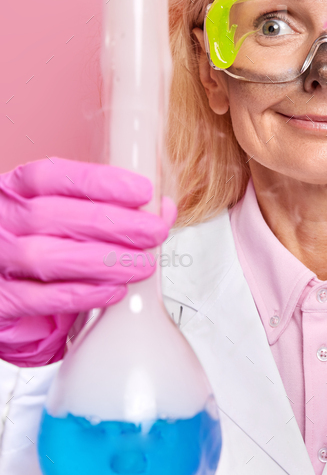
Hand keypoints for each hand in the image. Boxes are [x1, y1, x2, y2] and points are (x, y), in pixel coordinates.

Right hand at [0, 158, 176, 366]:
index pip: (50, 176)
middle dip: (113, 223)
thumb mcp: (65, 219)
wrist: (4, 288)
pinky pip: (36, 298)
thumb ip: (109, 211)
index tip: (142, 190)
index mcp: (14, 191)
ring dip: (101, 261)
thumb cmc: (38, 246)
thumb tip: (162, 209)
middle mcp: (0, 220)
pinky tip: (112, 291)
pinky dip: (79, 295)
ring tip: (142, 265)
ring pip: (44, 256)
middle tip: (153, 232)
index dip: (98, 182)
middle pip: (53, 215)